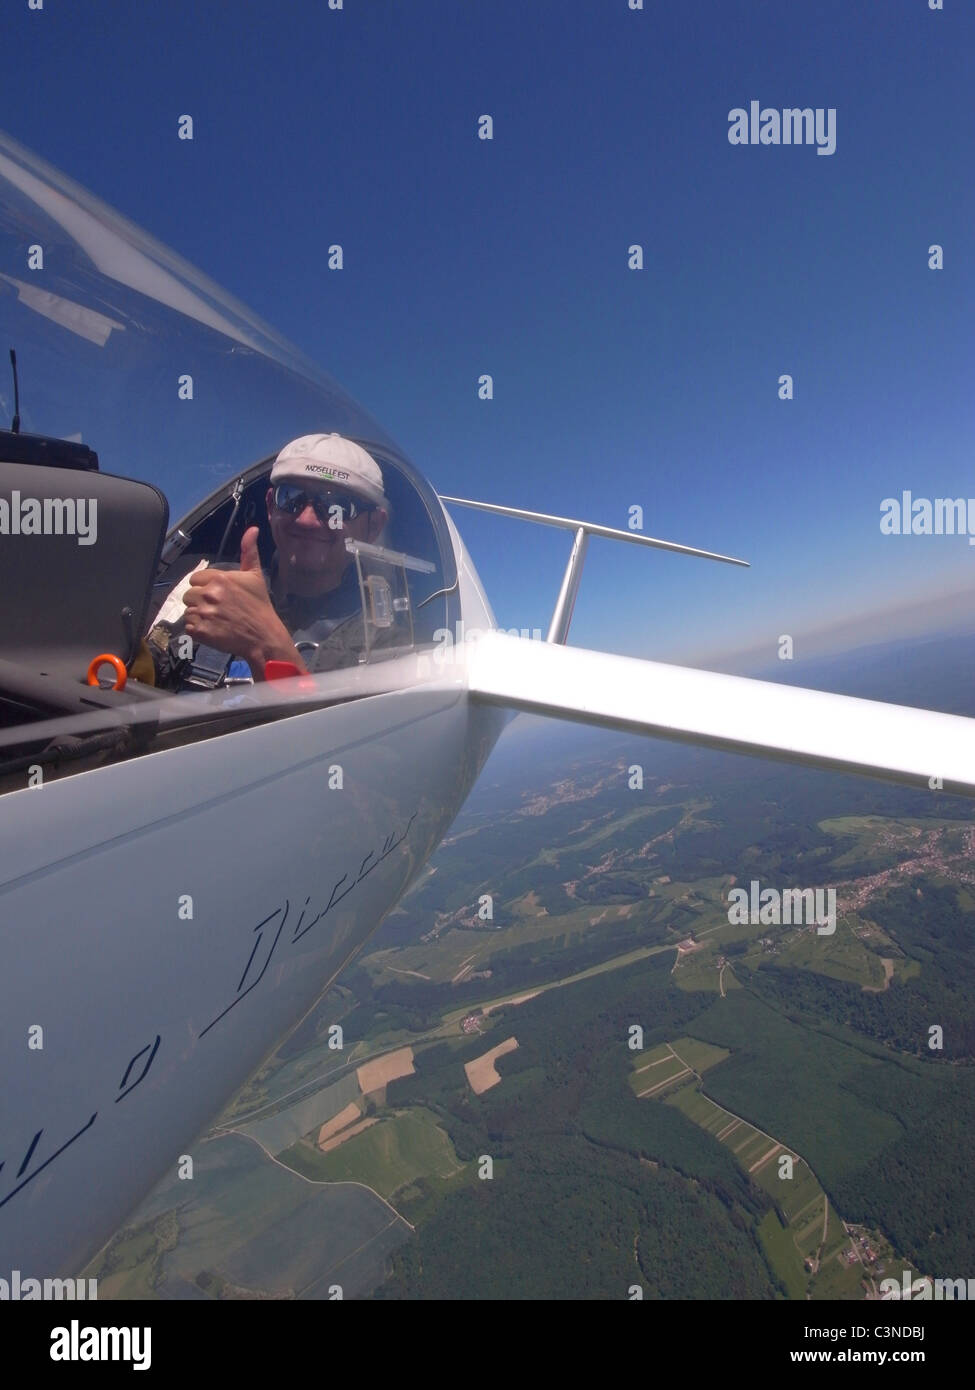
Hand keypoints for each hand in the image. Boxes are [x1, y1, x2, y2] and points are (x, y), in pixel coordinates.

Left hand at [183, 527, 306, 677]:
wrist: (264, 636)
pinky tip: (212, 630)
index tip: (217, 595)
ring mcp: (204, 613)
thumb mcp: (255, 576)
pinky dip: (198, 630)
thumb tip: (253, 529)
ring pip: (188, 611)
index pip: (195, 579)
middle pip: (189, 594)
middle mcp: (209, 594)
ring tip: (215, 620)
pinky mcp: (201, 631)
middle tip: (216, 609)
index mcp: (219, 578)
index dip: (204, 586)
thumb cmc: (260, 606)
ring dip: (198, 616)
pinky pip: (189, 627)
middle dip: (199, 601)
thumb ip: (249, 552)